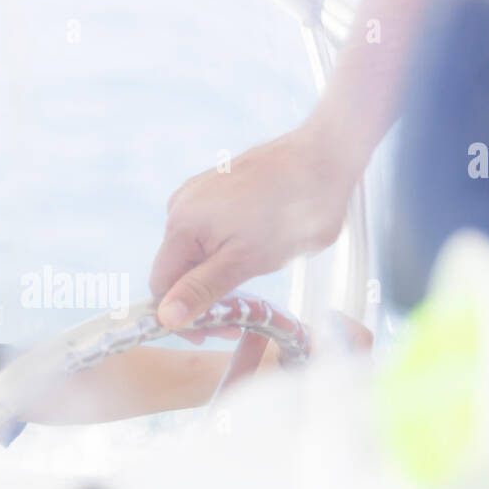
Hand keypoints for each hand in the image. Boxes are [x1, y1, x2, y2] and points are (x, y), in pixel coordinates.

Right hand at [149, 109, 364, 342]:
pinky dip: (223, 254)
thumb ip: (202, 290)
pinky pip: (209, 232)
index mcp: (181, 223)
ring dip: (215, 279)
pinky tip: (252, 260)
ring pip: (195, 252)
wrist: (326, 156)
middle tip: (240, 321)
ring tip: (252, 292)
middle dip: (202, 300)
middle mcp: (181, 204)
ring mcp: (199, 193)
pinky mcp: (218, 187)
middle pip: (176, 268)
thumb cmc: (292, 209)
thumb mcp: (246, 261)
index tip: (215, 333)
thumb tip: (164, 319)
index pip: (161, 285)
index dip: (182, 316)